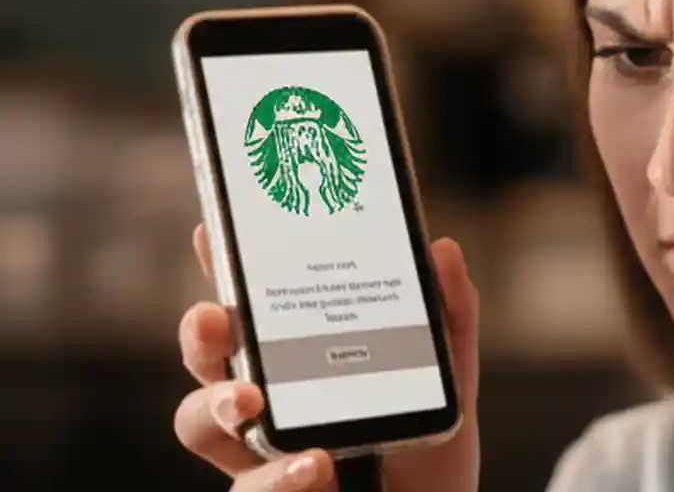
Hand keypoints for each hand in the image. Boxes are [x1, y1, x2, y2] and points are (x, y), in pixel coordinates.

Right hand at [174, 224, 480, 490]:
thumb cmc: (426, 445)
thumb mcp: (448, 375)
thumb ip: (450, 314)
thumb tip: (441, 249)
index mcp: (299, 354)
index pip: (251, 304)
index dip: (225, 267)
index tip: (213, 230)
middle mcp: (267, 398)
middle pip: (207, 357)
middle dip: (200, 332)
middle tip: (214, 317)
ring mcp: (261, 452)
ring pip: (200, 424)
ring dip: (215, 406)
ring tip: (252, 399)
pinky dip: (277, 480)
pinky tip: (313, 466)